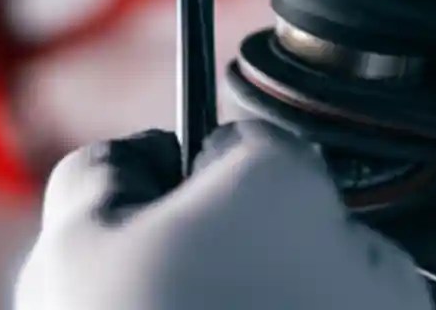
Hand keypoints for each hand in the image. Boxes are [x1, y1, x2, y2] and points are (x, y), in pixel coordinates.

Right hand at [16, 120, 432, 309]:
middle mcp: (361, 247)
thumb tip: (138, 163)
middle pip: (285, 219)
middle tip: (174, 309)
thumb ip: (103, 172)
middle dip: (236, 252)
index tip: (160, 234)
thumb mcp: (73, 247)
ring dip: (274, 306)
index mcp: (283, 186)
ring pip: (316, 286)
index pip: (240, 142)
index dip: (187, 185)